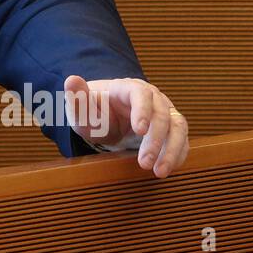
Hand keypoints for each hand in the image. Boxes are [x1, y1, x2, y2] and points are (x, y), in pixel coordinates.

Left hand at [64, 75, 188, 177]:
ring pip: (178, 127)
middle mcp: (152, 97)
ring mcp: (164, 112)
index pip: (141, 94)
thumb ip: (77, 98)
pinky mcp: (171, 128)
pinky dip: (177, 154)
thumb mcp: (81, 108)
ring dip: (171, 150)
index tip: (139, 130)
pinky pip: (181, 140)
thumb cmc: (92, 111)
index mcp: (128, 88)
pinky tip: (167, 168)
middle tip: (144, 163)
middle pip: (162, 114)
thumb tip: (71, 80)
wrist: (104, 119)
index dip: (143, 110)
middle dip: (155, 140)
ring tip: (159, 171)